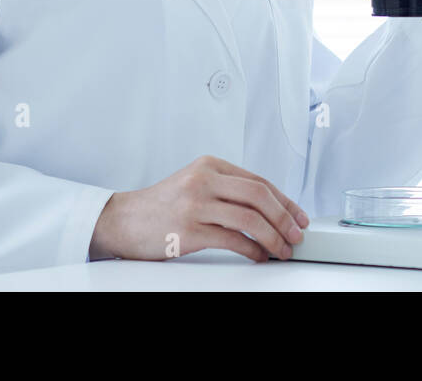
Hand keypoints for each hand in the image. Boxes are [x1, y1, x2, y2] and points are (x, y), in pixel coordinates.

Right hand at [89, 155, 309, 262]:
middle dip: (285, 217)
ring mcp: (196, 204)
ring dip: (273, 237)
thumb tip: (269, 210)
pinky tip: (259, 256)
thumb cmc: (161, 206)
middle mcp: (204, 180)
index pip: (259, 181)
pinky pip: (233, 240)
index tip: (298, 216)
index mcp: (210, 165)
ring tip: (282, 249)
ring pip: (250, 218)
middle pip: (259, 195)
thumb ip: (227, 190)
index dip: (285, 201)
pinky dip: (253, 250)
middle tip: (297, 234)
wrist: (122, 220)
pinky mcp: (189, 229)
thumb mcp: (195, 184)